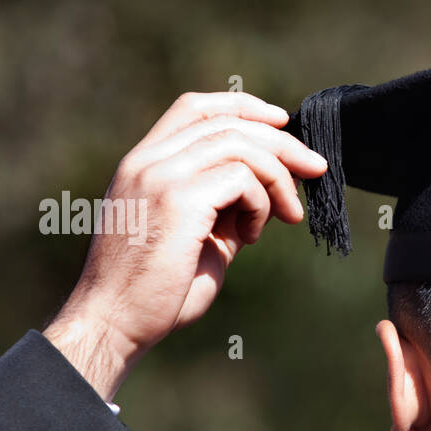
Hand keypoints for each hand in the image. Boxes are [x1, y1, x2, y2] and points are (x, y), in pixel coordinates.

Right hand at [43, 91, 326, 400]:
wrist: (114, 323)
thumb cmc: (156, 291)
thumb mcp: (201, 238)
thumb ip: (228, 207)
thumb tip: (276, 189)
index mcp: (145, 164)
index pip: (196, 108)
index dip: (244, 107)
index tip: (282, 123)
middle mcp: (148, 161)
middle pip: (229, 123)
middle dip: (283, 143)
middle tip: (316, 170)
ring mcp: (159, 176)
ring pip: (241, 144)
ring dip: (279, 177)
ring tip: (287, 215)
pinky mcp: (178, 200)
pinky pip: (241, 178)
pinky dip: (262, 203)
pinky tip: (252, 237)